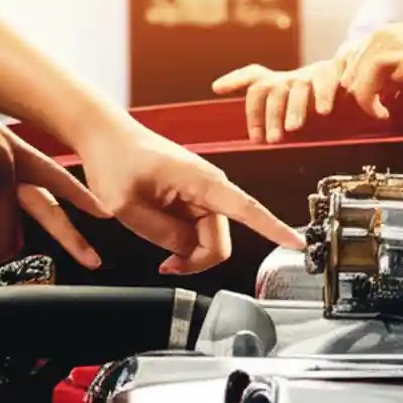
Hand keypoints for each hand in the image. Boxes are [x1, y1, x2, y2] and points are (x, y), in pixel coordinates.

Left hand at [77, 119, 304, 273]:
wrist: (105, 136)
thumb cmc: (115, 159)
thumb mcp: (128, 206)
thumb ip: (163, 234)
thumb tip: (189, 249)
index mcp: (202, 181)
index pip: (248, 210)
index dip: (274, 229)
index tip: (298, 242)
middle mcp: (209, 185)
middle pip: (220, 239)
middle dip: (197, 260)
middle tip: (166, 265)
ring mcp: (200, 191)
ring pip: (208, 238)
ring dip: (186, 252)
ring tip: (160, 254)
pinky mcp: (190, 197)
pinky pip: (195, 230)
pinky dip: (182, 243)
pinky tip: (163, 243)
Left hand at [211, 61, 342, 142]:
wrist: (343, 76)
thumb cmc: (309, 99)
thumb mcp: (285, 106)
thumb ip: (268, 117)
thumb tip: (255, 142)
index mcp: (275, 84)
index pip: (251, 77)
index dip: (233, 80)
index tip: (217, 88)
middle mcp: (288, 79)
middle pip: (270, 91)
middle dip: (268, 116)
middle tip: (269, 140)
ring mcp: (308, 77)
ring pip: (296, 90)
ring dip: (293, 110)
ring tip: (292, 128)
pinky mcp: (330, 76)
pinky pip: (324, 84)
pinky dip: (323, 97)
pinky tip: (323, 112)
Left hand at [339, 19, 402, 117]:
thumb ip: (387, 70)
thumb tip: (373, 93)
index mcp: (380, 36)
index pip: (344, 60)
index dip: (343, 85)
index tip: (353, 104)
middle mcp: (382, 38)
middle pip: (345, 72)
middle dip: (350, 98)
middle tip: (366, 113)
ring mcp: (395, 48)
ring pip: (357, 78)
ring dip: (362, 102)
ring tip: (378, 113)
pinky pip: (376, 84)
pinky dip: (374, 103)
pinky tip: (386, 113)